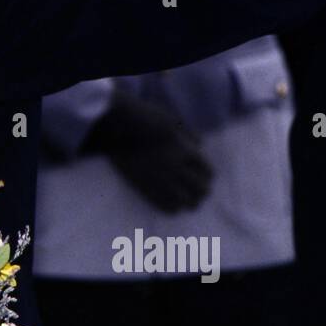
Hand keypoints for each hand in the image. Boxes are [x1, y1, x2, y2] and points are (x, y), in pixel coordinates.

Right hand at [84, 90, 212, 212]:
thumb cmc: (143, 118)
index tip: (205, 178)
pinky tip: (172, 205)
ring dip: (190, 202)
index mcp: (184, 151)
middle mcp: (175, 168)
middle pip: (200, 189)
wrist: (117, 128)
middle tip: (200, 193)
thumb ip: (188, 132)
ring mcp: (160, 180)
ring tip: (188, 203)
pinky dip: (173, 208)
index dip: (207, 176)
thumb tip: (200, 144)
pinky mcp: (146, 188)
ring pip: (186, 201)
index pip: (207, 171)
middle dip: (202, 192)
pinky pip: (166, 206)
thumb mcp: (171, 120)